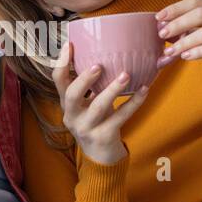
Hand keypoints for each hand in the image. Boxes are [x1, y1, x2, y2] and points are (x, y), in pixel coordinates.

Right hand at [53, 41, 148, 164]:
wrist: (100, 157)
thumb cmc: (96, 123)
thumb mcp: (87, 105)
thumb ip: (90, 87)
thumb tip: (104, 53)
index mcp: (67, 105)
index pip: (57, 81)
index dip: (62, 63)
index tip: (70, 44)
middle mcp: (73, 116)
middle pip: (72, 95)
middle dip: (85, 79)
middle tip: (99, 65)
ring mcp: (87, 128)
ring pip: (98, 107)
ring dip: (113, 89)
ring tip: (126, 75)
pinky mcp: (104, 137)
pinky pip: (120, 117)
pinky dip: (133, 102)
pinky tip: (144, 90)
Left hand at [155, 0, 201, 75]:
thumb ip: (200, 23)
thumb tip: (168, 26)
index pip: (197, 1)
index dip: (176, 8)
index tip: (159, 18)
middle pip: (200, 14)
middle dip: (178, 24)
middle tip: (162, 34)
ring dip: (185, 42)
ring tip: (171, 51)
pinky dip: (199, 51)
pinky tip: (187, 56)